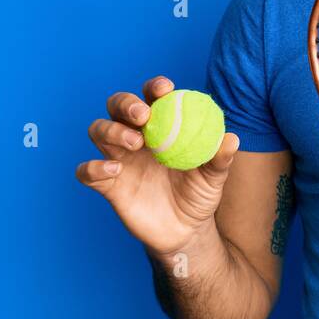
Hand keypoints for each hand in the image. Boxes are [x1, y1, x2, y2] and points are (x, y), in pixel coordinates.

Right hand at [76, 75, 238, 256]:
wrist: (185, 231)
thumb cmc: (199, 194)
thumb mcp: (214, 177)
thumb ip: (220, 159)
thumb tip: (231, 139)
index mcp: (161, 126)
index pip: (152, 97)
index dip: (154, 88)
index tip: (165, 89)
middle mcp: (135, 136)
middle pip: (117, 106)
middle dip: (126, 103)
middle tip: (143, 115)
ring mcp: (118, 158)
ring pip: (98, 130)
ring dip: (112, 130)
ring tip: (136, 143)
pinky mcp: (106, 184)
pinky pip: (87, 171)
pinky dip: (94, 167)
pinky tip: (114, 169)